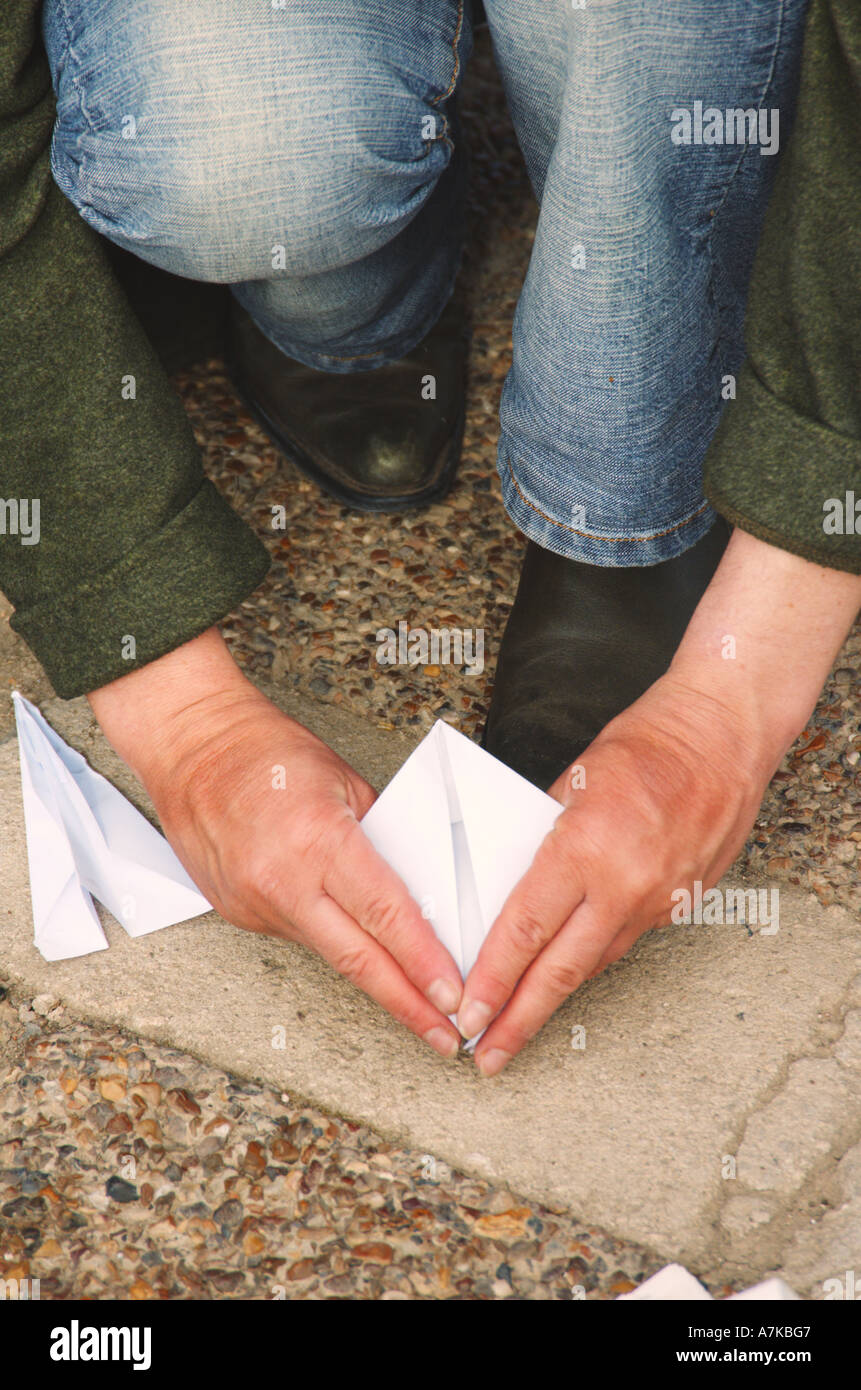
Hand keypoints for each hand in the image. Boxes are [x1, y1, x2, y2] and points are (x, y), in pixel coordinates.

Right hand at [89, 630, 462, 1056]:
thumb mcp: (347, 783)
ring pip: (328, 952)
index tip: (454, 994)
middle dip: (408, 1005)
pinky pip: (297, 935)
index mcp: (318, 842)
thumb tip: (420, 888)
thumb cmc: (269, 753)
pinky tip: (351, 942)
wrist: (192, 747)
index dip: (423, 963)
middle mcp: (282, 881)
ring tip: (415, 999)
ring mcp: (253, 904)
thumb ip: (382, 839)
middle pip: (358, 960)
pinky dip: (330, 941)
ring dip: (372, 977)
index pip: (385, 916)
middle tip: (445, 1036)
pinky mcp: (236, 912)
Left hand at [460, 530, 860, 1075]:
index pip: (524, 931)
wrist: (724, 737)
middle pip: (560, 970)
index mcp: (585, 849)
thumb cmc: (646, 745)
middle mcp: (624, 885)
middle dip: (518, 1018)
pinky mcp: (681, 904)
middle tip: (485, 1055)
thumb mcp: (571, 782)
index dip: (492, 979)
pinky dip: (592, 957)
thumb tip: (508, 887)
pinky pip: (625, 939)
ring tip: (518, 1023)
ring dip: (555, 996)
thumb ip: (541, 840)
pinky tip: (568, 970)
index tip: (468, 1013)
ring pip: (594, 961)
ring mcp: (658, 900)